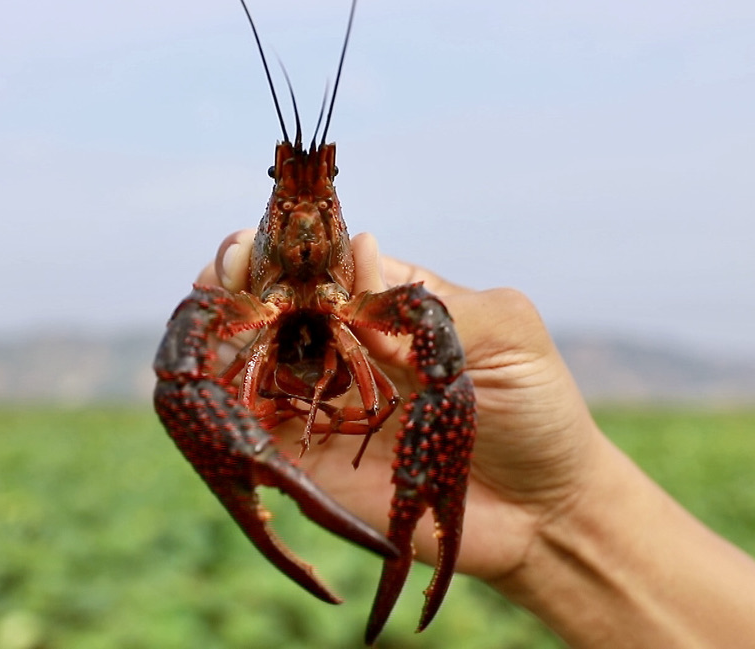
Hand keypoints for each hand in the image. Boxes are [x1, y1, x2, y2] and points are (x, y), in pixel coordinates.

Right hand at [197, 229, 607, 583]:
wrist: (543, 513)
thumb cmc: (535, 412)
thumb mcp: (502, 336)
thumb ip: (426, 302)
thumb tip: (358, 248)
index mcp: (387, 307)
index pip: (322, 264)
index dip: (286, 248)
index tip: (263, 242)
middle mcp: (346, 348)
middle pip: (270, 306)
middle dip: (237, 284)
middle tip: (225, 276)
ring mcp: (323, 403)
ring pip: (248, 361)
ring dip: (219, 336)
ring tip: (212, 324)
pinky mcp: (309, 463)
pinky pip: (254, 431)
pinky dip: (226, 404)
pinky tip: (214, 381)